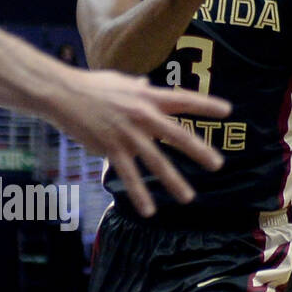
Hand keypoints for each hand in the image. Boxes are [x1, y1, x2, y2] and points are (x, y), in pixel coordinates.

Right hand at [45, 70, 229, 217]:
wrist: (63, 94)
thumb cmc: (89, 86)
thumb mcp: (119, 81)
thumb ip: (136, 86)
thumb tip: (146, 82)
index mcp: (147, 96)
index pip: (183, 99)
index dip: (206, 105)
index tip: (228, 111)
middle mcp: (143, 114)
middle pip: (178, 134)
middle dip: (200, 151)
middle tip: (218, 165)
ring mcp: (128, 133)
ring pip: (157, 161)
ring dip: (174, 181)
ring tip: (188, 197)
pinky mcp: (111, 148)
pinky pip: (129, 175)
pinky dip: (140, 194)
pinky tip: (149, 210)